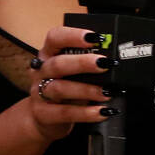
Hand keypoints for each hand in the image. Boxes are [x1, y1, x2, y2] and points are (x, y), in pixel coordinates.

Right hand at [27, 26, 117, 140]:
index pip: (55, 38)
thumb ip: (88, 65)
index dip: (73, 36)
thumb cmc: (64, 89)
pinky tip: (102, 111)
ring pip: (60, 89)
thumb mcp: (73, 73)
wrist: (43, 118)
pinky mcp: (43, 113)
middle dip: (82, 63)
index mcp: (48, 55)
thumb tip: (114, 61)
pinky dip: (86, 113)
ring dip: (87, 90)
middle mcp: (42, 72)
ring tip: (107, 92)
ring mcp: (39, 93)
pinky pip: (65, 112)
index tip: (94, 37)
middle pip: (58, 64)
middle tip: (104, 64)